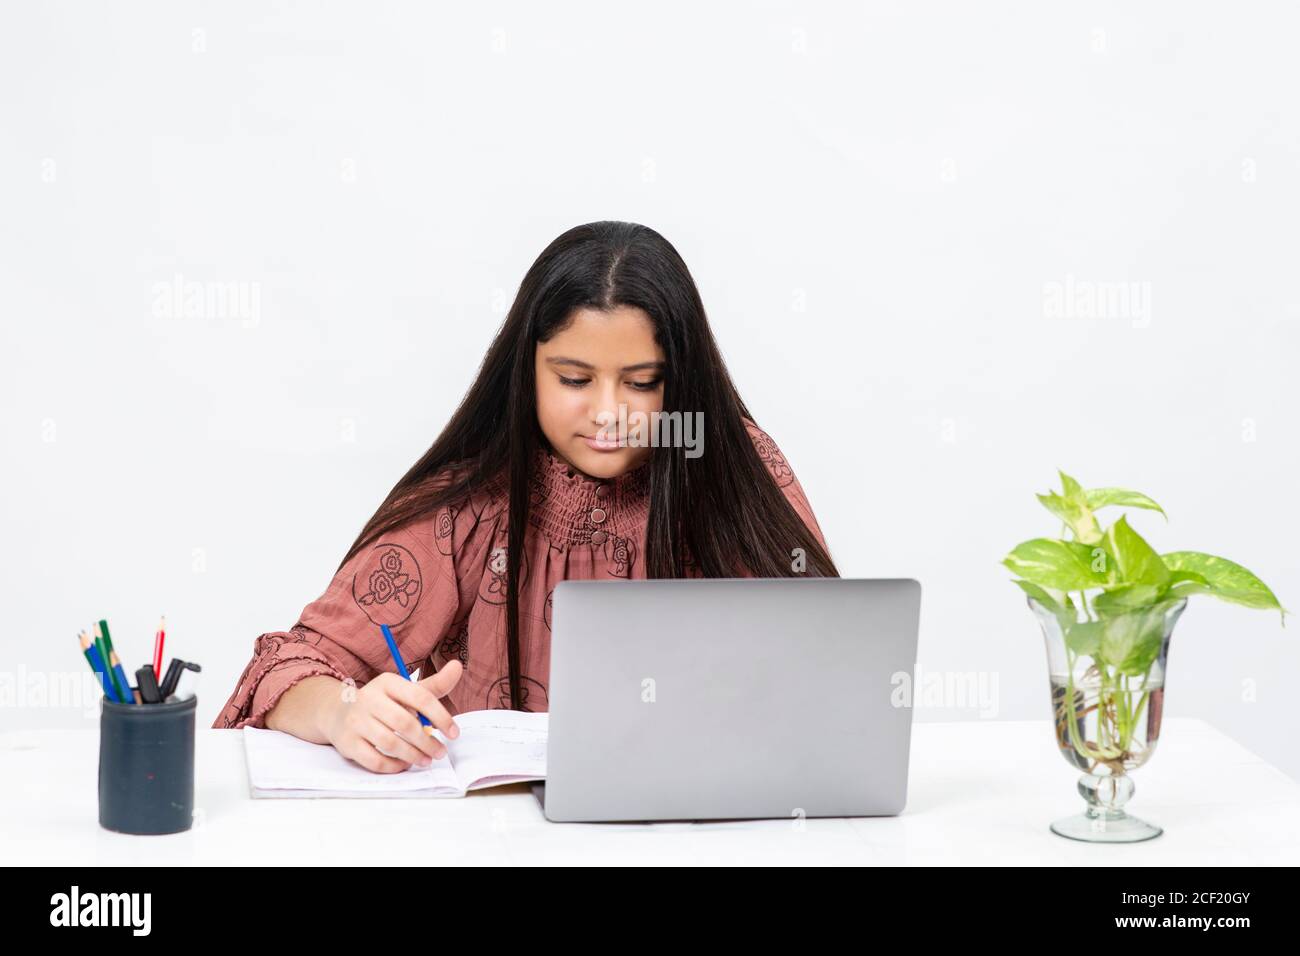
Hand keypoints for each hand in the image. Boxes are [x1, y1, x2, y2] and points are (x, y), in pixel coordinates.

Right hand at [323, 661, 463, 772]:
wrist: (337, 712)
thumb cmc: (381, 703)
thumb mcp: (405, 690)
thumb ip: (433, 685)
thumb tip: (458, 666)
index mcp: (387, 682)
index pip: (420, 697)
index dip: (441, 717)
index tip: (453, 733)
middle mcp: (369, 699)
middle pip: (405, 723)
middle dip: (427, 742)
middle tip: (440, 752)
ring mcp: (356, 721)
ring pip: (390, 743)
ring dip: (413, 755)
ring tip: (427, 760)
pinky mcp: (348, 743)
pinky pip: (374, 760)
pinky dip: (393, 766)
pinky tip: (405, 765)